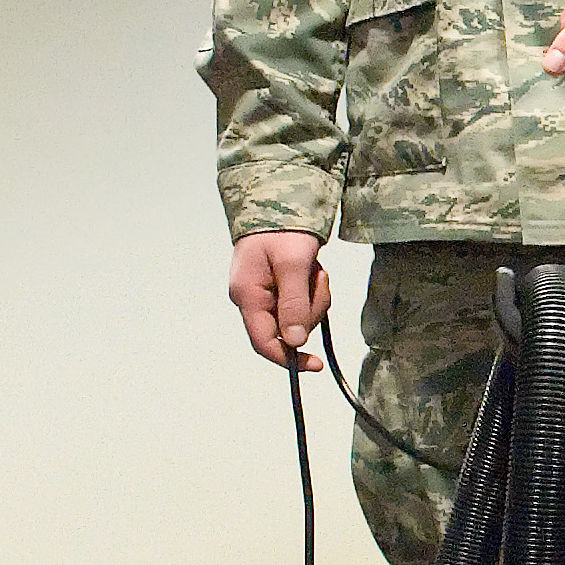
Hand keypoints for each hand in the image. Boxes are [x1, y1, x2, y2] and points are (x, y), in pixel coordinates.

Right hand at [230, 231, 329, 368]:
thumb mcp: (293, 265)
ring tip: (313, 269)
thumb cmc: (282, 229)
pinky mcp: (279, 287)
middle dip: (310, 309)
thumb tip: (294, 342)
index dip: (288, 358)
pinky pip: (302, 301)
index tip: (315, 364)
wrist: (280, 200)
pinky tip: (311, 268)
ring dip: (314, 296)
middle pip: (287, 328)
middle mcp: (252, 298)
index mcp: (247, 295)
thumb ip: (294, 303)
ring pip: (299, 315)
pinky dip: (313, 289)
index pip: (263, 342)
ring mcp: (265, 294)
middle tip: (317, 279)